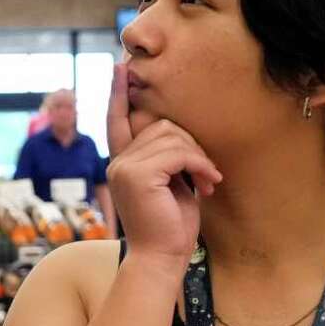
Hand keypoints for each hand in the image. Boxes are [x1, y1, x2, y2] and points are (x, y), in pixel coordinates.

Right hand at [106, 60, 221, 265]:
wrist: (161, 258)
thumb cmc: (170, 225)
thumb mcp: (169, 184)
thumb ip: (166, 157)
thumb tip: (177, 132)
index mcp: (122, 163)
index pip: (117, 120)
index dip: (118, 93)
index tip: (120, 66)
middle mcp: (117, 161)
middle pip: (162, 125)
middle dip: (192, 146)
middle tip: (206, 175)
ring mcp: (124, 167)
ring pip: (173, 136)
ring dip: (199, 157)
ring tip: (207, 182)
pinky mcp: (137, 174)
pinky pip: (178, 152)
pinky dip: (200, 165)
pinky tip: (206, 185)